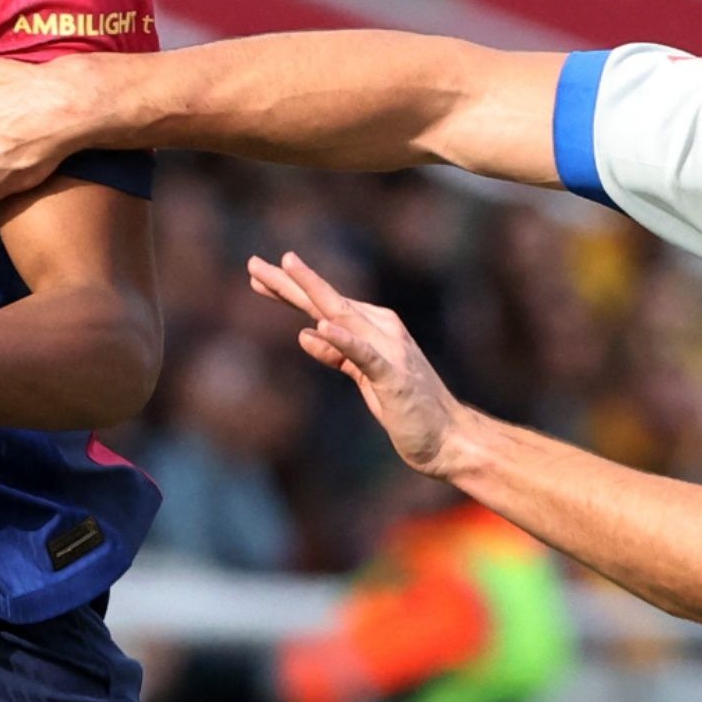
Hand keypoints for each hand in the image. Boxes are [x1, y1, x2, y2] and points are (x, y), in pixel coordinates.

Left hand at [246, 251, 470, 478]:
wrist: (450, 438)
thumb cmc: (407, 407)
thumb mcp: (364, 378)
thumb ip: (337, 355)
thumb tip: (305, 332)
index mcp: (373, 328)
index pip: (323, 304)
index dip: (289, 289)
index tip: (255, 276)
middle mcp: (381, 329)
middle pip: (326, 301)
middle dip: (288, 282)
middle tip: (252, 263)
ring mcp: (389, 350)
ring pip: (343, 315)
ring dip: (313, 291)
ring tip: (287, 269)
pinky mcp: (393, 376)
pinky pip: (364, 354)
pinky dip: (343, 339)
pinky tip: (321, 325)